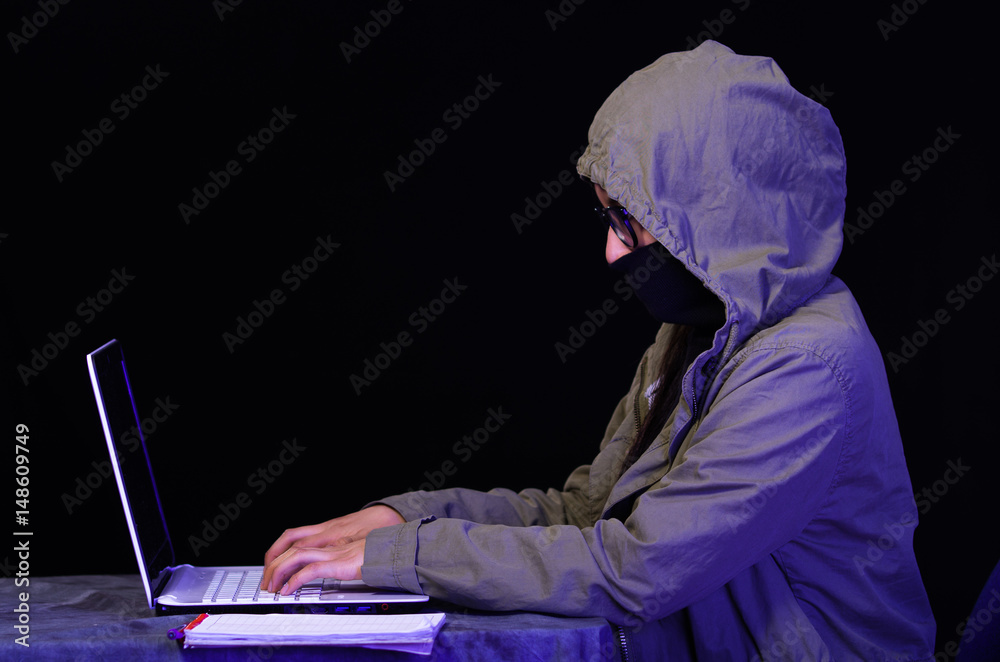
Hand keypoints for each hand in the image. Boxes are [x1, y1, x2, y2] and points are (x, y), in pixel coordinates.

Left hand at [261, 506, 403, 591]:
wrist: (392, 547)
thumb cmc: (375, 550)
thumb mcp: (350, 550)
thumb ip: (337, 554)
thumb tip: (328, 565)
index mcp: (328, 538)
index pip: (295, 541)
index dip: (280, 554)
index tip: (273, 570)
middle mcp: (327, 542)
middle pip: (290, 547)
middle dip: (273, 564)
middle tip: (267, 582)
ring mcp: (331, 552)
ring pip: (295, 556)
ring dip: (279, 572)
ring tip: (272, 587)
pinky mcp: (338, 563)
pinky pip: (310, 571)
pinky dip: (296, 580)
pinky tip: (289, 590)